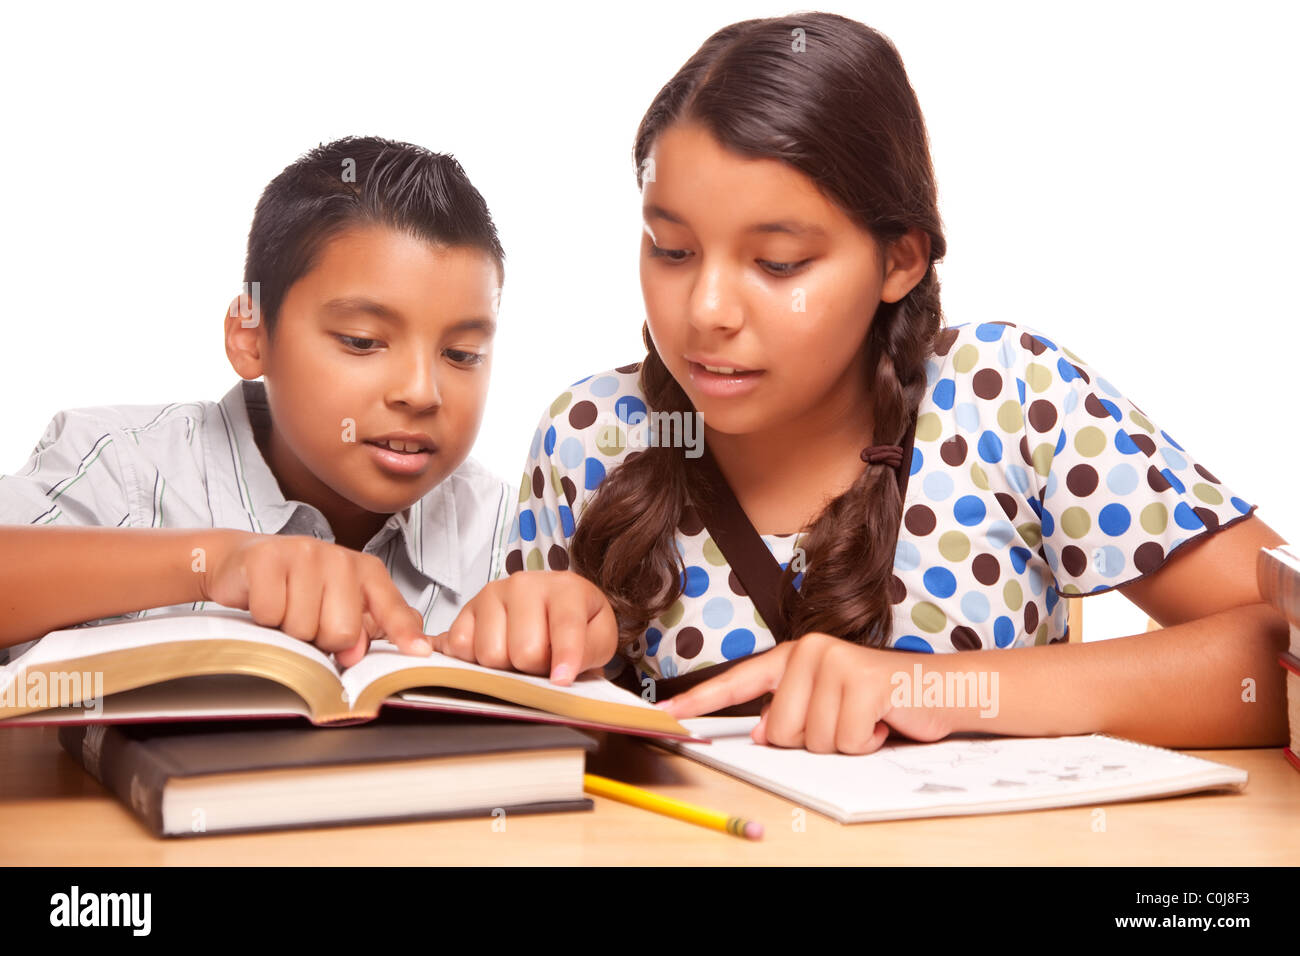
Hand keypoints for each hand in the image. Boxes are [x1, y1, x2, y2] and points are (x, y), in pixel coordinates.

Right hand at [199, 531, 429, 668]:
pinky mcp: (267, 557)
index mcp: (366, 571)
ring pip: (303, 628)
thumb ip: (364, 629)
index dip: (404, 634)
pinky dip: (263, 619)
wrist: (244, 563)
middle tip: (308, 620)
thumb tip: (360, 652)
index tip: (419, 653)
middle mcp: (340, 557)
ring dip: (288, 630)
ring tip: (285, 609)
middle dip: (321, 639)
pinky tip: (265, 601)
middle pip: (342, 632)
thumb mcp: (338, 605)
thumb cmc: (297, 589)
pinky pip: (270, 614)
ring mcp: (304, 553)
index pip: (391, 608)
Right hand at [430, 570, 617, 684]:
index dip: (565, 657)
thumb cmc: (578, 624)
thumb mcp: (600, 637)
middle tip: (543, 660)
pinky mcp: (466, 609)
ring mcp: (491, 593)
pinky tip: (496, 649)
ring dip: (506, 666)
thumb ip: (589, 653)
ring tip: (519, 653)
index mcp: (565, 587)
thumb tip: (560, 676)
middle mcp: (524, 584)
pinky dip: (476, 661)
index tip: (562, 680)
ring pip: (491, 655)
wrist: (551, 605)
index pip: (565, 625)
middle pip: (524, 651)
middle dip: (535, 667)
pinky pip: (461, 648)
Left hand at [656, 632, 953, 753]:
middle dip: (815, 740)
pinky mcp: (862, 681)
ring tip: (867, 719)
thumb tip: (765, 734)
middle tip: (848, 720)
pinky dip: (867, 742)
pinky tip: (882, 721)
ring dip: (845, 742)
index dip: (699, 702)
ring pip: (812, 740)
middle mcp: (809, 651)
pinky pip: (844, 741)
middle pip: (781, 731)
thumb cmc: (883, 701)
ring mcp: (835, 662)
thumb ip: (791, 715)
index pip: (738, 681)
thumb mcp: (829, 706)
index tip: (666, 713)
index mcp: (794, 657)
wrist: (942, 688)